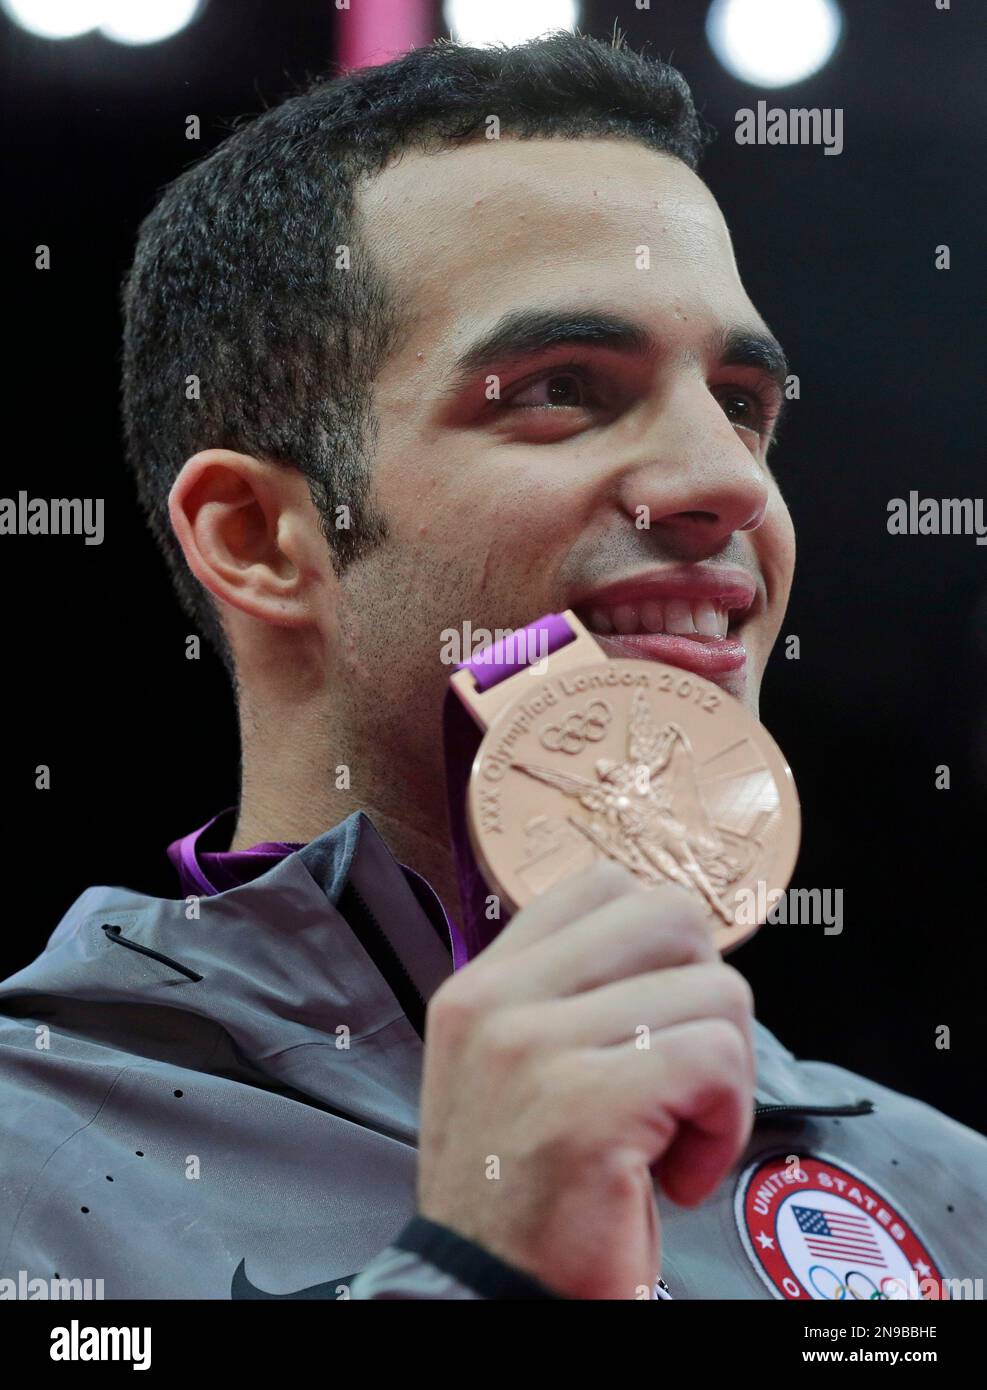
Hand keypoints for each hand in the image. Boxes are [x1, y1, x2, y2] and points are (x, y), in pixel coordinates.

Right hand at [417, 860, 755, 1298]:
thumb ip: (572, 993)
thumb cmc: (529, 1190)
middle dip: (707, 994)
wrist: (490, 1296)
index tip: (658, 1017)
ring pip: (714, 991)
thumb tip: (674, 945)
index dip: (662, 947)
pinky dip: (726, 1125)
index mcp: (483, 983)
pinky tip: (678, 1174)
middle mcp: (497, 1001)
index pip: (603, 885)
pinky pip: (716, 1060)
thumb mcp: (516, 1064)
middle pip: (672, 915)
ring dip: (724, 1076)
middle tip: (681, 1069)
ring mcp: (534, 1048)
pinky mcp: (587, 1106)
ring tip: (674, 1135)